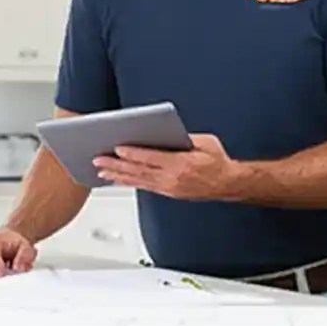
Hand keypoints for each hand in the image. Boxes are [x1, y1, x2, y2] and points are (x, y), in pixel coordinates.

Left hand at [92, 134, 246, 200]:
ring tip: (101, 171)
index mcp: (181, 164)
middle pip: (139, 171)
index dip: (133, 154)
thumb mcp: (204, 142)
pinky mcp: (168, 192)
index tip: (117, 149)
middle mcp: (172, 178)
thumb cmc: (217, 161)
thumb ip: (183, 138)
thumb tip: (163, 132)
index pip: (151, 158)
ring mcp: (169, 188)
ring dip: (118, 176)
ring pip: (138, 181)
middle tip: (98, 160)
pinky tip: (118, 179)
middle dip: (117, 165)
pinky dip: (129, 182)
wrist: (228, 183)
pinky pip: (144, 186)